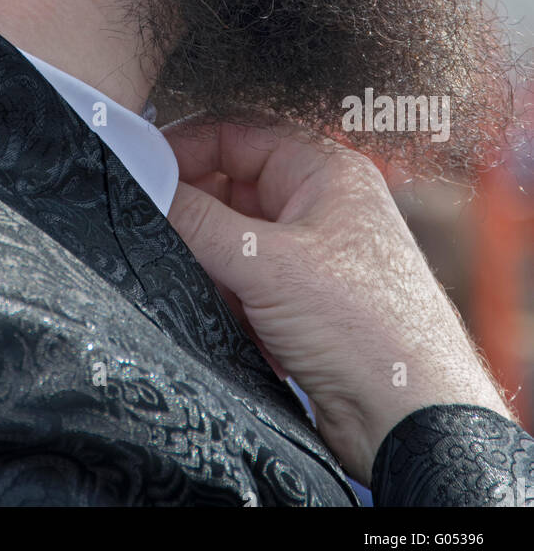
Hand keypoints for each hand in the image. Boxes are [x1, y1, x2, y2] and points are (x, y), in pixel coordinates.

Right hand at [163, 116, 513, 483]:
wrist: (409, 418)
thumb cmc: (367, 329)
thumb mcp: (265, 265)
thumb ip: (196, 221)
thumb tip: (145, 188)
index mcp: (325, 171)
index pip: (237, 132)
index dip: (185, 146)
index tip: (140, 167)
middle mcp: (320, 204)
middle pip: (230, 187)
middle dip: (196, 216)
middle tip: (159, 234)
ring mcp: (311, 254)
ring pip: (232, 240)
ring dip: (213, 265)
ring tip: (212, 291)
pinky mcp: (303, 301)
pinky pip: (243, 282)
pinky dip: (230, 300)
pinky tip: (236, 326)